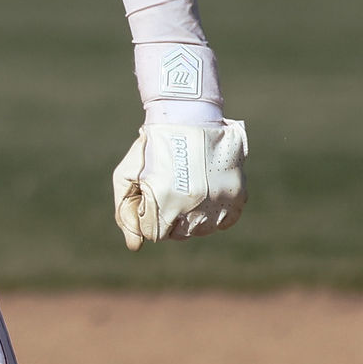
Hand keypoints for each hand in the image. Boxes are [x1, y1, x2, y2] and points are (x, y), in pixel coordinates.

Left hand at [112, 119, 247, 250]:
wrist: (188, 117)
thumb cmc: (151, 148)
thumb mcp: (126, 176)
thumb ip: (125, 213)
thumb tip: (134, 247)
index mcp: (164, 201)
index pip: (156, 234)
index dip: (150, 219)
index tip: (152, 200)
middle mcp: (193, 205)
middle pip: (180, 234)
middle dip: (171, 219)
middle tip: (169, 195)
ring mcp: (219, 200)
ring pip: (204, 230)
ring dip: (194, 218)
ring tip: (187, 194)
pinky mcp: (237, 194)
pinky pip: (227, 221)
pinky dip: (217, 215)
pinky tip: (206, 199)